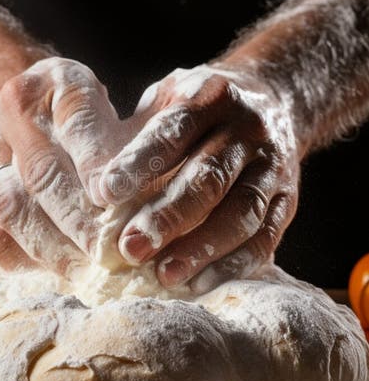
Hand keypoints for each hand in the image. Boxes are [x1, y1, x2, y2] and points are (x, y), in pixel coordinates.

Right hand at [0, 57, 127, 274]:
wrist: (27, 103)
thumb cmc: (93, 118)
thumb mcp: (121, 113)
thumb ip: (144, 146)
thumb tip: (174, 197)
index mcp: (61, 80)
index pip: (79, 124)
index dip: (97, 164)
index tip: (116, 200)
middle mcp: (16, 108)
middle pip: (43, 173)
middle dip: (79, 220)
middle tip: (110, 253)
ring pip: (14, 207)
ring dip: (53, 246)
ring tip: (88, 272)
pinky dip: (27, 257)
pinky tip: (57, 273)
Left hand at [94, 65, 299, 292]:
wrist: (273, 101)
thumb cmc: (196, 111)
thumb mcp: (165, 101)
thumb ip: (133, 137)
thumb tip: (91, 188)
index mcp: (211, 96)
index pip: (173, 130)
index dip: (138, 163)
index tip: (104, 193)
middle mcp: (248, 129)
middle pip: (209, 177)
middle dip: (168, 216)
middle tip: (129, 248)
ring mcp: (272, 166)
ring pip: (241, 212)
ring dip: (201, 247)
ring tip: (164, 274)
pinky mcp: (288, 200)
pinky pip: (264, 237)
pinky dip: (233, 264)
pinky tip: (200, 283)